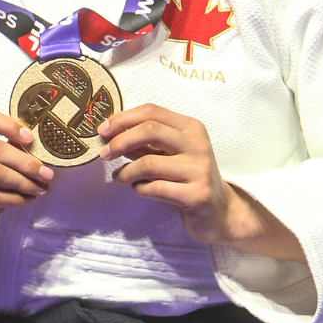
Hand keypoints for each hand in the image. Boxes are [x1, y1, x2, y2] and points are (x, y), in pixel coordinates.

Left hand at [98, 104, 285, 253]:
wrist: (220, 211)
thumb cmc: (189, 179)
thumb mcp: (170, 154)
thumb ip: (145, 143)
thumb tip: (110, 132)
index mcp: (192, 128)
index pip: (152, 112)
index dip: (123, 119)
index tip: (103, 130)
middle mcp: (198, 145)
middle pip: (150, 130)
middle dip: (120, 141)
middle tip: (105, 154)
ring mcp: (200, 170)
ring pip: (148, 162)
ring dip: (126, 172)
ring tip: (120, 178)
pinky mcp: (197, 195)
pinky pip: (155, 188)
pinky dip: (139, 189)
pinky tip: (140, 189)